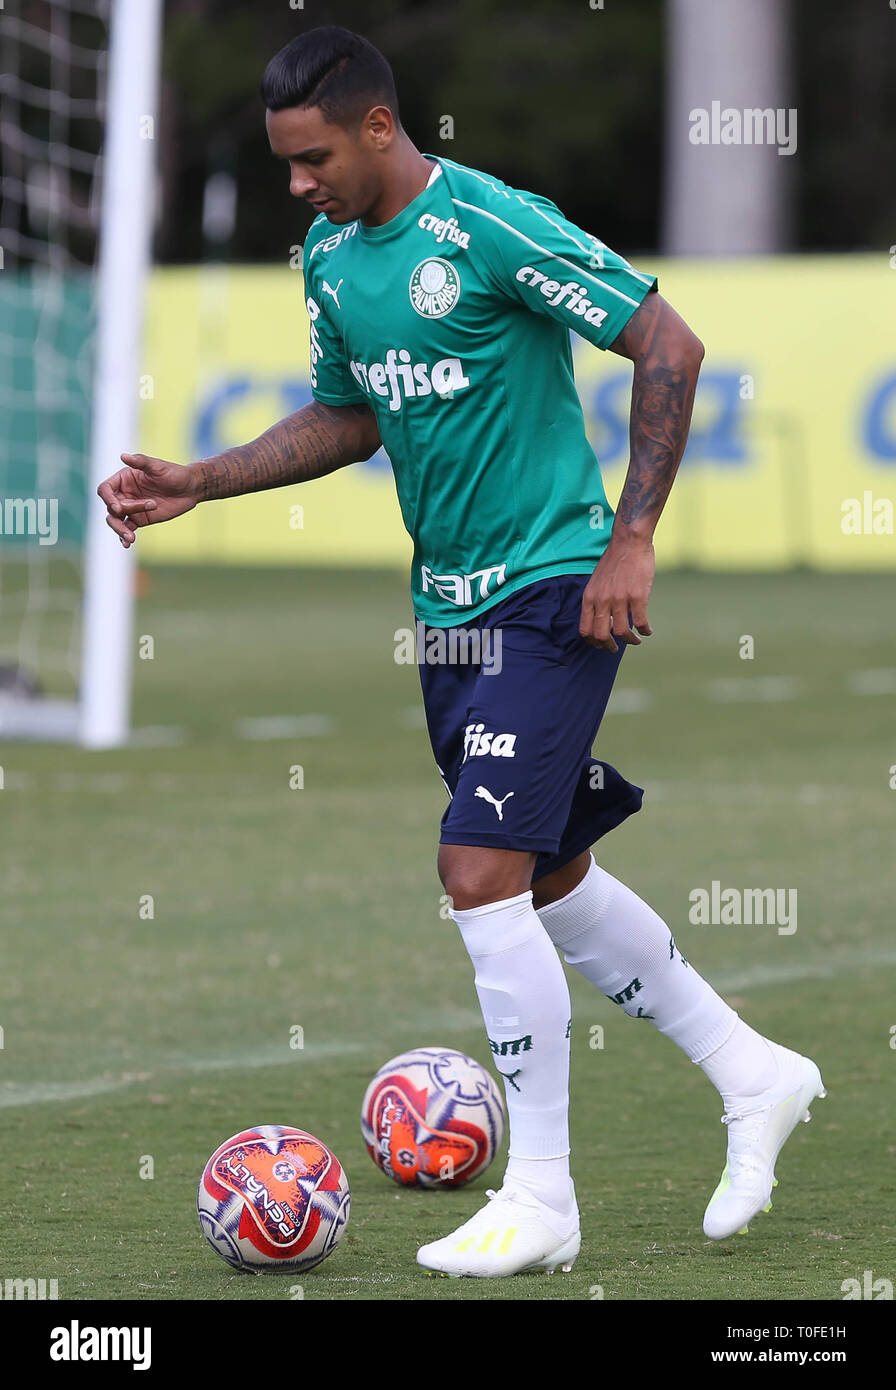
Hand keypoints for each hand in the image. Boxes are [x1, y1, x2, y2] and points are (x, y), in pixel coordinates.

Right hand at [98, 453, 199, 546]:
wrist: (190, 489)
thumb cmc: (174, 473)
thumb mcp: (158, 467)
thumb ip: (141, 462)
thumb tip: (123, 456)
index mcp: (124, 479)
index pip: (105, 489)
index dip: (108, 499)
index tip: (118, 507)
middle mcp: (124, 493)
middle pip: (110, 507)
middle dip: (120, 514)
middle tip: (137, 516)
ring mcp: (131, 508)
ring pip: (115, 520)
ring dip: (119, 529)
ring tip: (129, 537)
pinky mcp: (139, 519)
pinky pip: (127, 529)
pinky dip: (125, 537)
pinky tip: (127, 543)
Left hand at [579, 533, 654, 650]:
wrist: (629, 542)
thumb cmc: (614, 560)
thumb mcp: (596, 581)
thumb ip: (597, 600)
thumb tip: (606, 620)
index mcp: (590, 597)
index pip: (585, 629)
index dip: (592, 641)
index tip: (601, 644)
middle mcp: (602, 600)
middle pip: (601, 635)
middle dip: (608, 647)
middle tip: (615, 648)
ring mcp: (619, 599)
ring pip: (622, 632)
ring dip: (630, 641)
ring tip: (635, 640)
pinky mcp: (637, 596)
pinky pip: (641, 622)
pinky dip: (645, 631)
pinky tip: (648, 630)